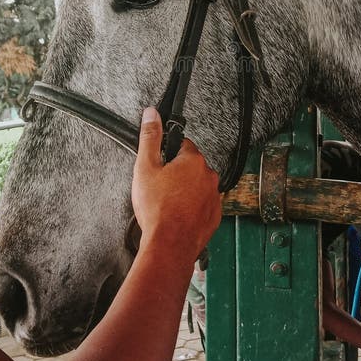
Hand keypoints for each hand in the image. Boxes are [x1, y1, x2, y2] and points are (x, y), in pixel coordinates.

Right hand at [132, 107, 220, 262]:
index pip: (182, 145)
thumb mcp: (145, 168)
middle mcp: (209, 176)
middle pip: (191, 166)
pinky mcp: (214, 216)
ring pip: (198, 186)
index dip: (167, 155)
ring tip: (167, 204)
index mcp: (193, 160)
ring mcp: (214, 197)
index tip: (159, 166)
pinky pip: (203, 205)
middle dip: (177, 173)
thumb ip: (150, 138)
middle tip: (160, 188)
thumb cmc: (158, 210)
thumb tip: (151, 115)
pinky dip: (192, 208)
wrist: (169, 245)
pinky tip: (177, 215)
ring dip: (185, 191)